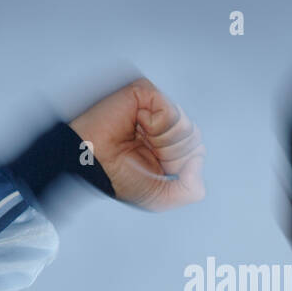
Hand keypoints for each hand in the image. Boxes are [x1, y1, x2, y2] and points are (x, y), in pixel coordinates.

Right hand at [68, 77, 204, 210]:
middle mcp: (163, 124)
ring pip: (185, 124)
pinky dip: (157, 126)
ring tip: (139, 139)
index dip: (180, 165)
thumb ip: (193, 189)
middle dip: (173, 153)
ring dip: (164, 141)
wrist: (91, 163)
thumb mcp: (164, 197)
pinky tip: (138, 127)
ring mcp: (155, 107)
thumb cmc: (118, 178)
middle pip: (195, 137)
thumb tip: (200, 160)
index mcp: (168, 144)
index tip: (155, 167)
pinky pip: (171, 110)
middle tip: (145, 152)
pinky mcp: (144, 93)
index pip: (197, 150)